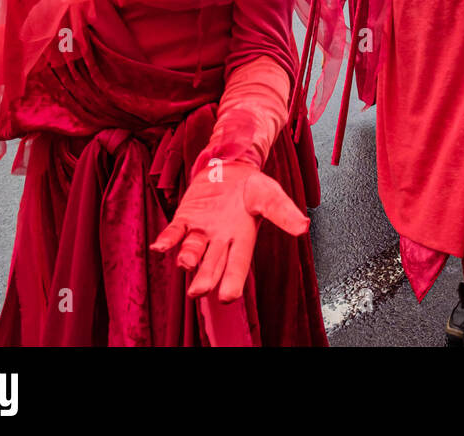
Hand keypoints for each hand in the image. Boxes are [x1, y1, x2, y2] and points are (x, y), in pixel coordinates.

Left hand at [152, 160, 308, 301]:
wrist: (230, 166)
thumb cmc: (252, 185)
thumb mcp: (270, 195)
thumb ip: (282, 212)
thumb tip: (303, 227)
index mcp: (243, 238)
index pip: (238, 265)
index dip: (232, 281)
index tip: (227, 296)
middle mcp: (220, 240)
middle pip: (212, 265)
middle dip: (206, 278)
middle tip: (199, 291)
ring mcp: (200, 231)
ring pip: (192, 251)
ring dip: (187, 259)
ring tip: (185, 263)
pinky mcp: (185, 219)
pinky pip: (174, 233)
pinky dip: (167, 240)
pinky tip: (160, 246)